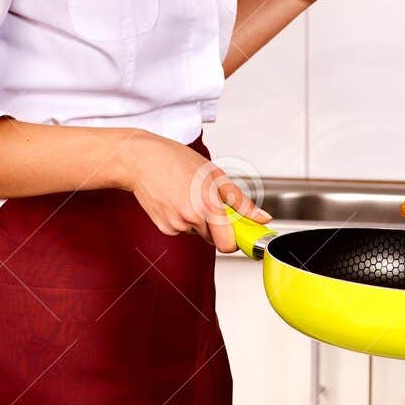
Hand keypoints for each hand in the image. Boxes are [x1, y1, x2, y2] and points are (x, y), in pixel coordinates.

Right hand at [123, 133, 269, 252]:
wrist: (143, 160)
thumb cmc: (177, 161)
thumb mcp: (216, 176)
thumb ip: (241, 202)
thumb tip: (262, 218)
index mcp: (207, 206)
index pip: (228, 244)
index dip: (236, 240)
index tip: (240, 233)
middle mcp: (191, 219)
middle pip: (214, 238)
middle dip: (217, 225)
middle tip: (210, 202)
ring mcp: (176, 225)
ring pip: (199, 232)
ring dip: (199, 220)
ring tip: (189, 195)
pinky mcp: (165, 228)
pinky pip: (184, 230)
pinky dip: (185, 220)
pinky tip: (177, 201)